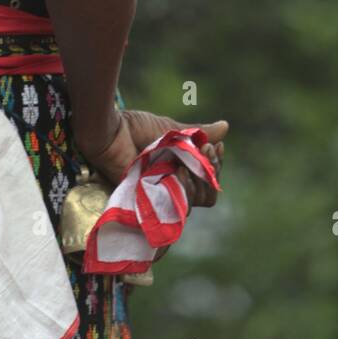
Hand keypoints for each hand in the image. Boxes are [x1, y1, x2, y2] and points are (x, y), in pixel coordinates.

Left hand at [79, 110, 227, 209]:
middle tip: (204, 150)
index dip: (216, 165)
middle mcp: (172, 186)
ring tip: (190, 161)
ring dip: (197, 181)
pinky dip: (183, 192)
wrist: (111, 131)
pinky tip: (179, 173)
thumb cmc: (134, 128)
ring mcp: (161, 196)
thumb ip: (198, 134)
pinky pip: (175, 211)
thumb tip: (226, 127)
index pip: (208, 178)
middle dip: (211, 171)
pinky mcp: (149, 204)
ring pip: (194, 203)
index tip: (217, 146)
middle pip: (206, 193)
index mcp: (179, 169)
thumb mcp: (171, 129)